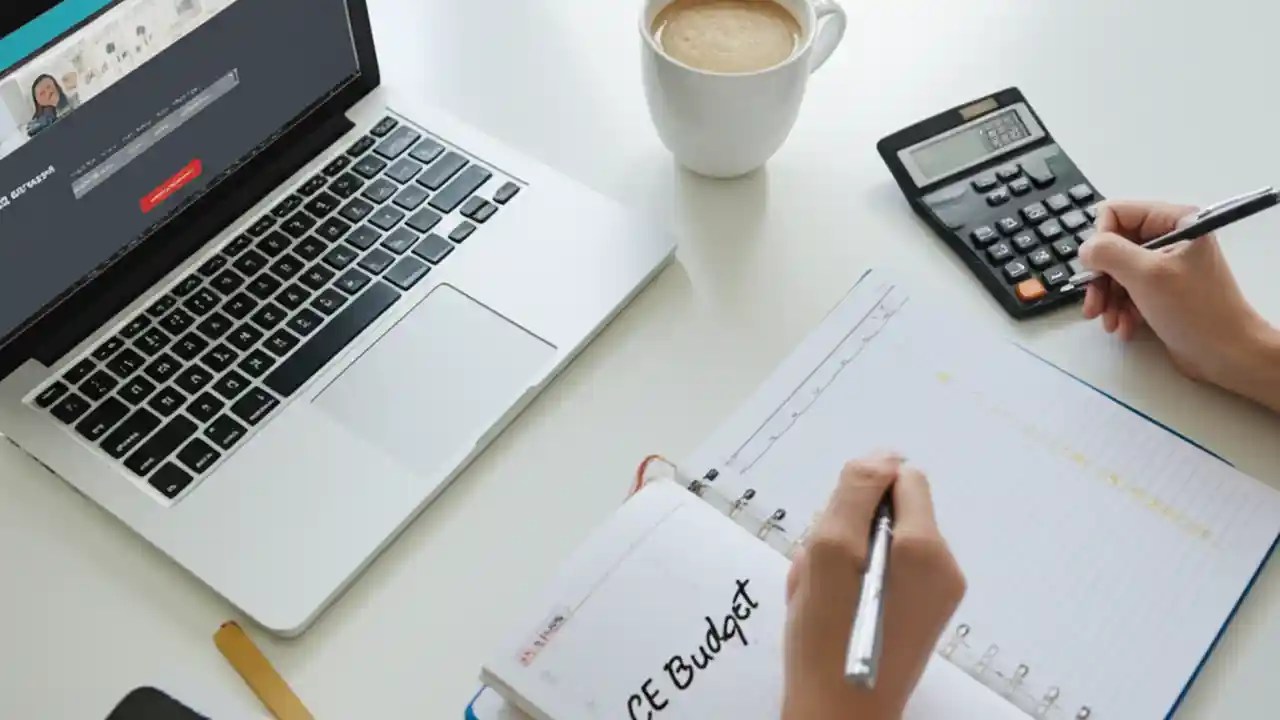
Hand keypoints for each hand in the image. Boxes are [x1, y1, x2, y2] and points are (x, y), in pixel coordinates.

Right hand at [783, 455, 965, 719]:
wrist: (839, 714)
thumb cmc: (827, 638)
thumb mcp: (829, 550)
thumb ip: (856, 493)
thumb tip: (883, 456)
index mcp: (927, 548)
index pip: (902, 478)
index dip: (861, 492)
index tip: (836, 528)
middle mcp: (944, 568)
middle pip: (895, 510)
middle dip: (852, 526)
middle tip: (826, 567)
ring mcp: (936, 594)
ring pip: (886, 541)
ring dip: (849, 555)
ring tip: (828, 593)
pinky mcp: (921, 614)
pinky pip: (889, 572)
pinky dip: (858, 579)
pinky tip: (838, 609)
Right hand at [1079, 201, 1279, 408]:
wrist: (1227, 354)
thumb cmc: (1193, 309)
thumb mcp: (1146, 275)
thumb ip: (1109, 253)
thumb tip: (1085, 250)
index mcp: (1174, 220)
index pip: (1117, 213)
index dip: (1100, 240)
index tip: (1096, 271)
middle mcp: (1170, 237)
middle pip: (1114, 245)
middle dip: (1101, 278)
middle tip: (1095, 306)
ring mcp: (1166, 264)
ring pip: (1117, 271)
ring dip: (1108, 298)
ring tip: (1109, 323)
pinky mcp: (1162, 290)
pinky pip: (1128, 290)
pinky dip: (1121, 309)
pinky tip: (1124, 327)